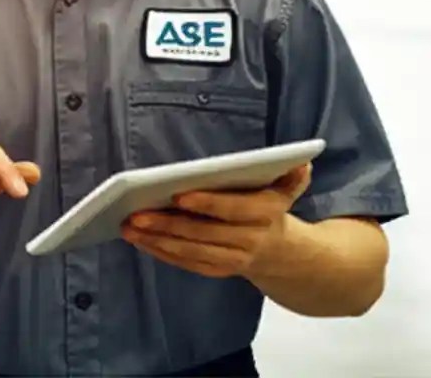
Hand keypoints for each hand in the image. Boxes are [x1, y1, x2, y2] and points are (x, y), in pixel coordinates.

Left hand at [122, 163, 311, 278]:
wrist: (284, 253)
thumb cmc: (272, 208)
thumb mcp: (287, 189)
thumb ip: (292, 176)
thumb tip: (301, 161)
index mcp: (267, 214)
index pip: (234, 209)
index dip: (207, 203)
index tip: (178, 195)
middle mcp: (250, 240)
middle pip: (204, 233)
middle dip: (167, 224)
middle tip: (135, 213)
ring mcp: (233, 259)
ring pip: (191, 251)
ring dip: (157, 240)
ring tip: (128, 226)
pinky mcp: (218, 269)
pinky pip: (186, 262)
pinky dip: (161, 252)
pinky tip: (138, 240)